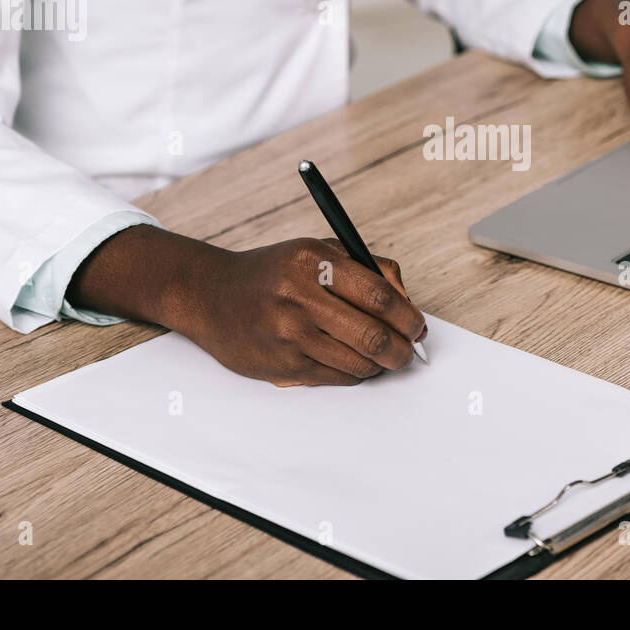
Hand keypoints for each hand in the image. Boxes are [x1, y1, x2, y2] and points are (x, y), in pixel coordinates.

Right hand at [67, 227, 425, 386]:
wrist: (211, 295)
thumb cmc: (274, 272)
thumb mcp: (319, 251)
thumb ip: (368, 268)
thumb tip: (408, 303)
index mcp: (315, 261)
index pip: (380, 295)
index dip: (409, 317)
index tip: (418, 327)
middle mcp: (300, 296)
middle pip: (373, 335)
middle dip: (401, 350)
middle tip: (408, 352)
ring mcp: (289, 334)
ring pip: (358, 362)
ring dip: (378, 365)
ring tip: (379, 357)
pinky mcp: (282, 365)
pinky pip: (336, 377)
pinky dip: (353, 374)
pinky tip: (350, 363)